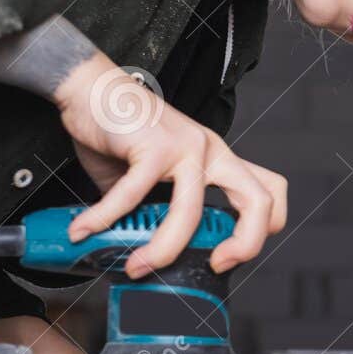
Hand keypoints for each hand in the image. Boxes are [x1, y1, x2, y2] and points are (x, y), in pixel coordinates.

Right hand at [52, 54, 287, 276]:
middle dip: (245, 245)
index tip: (232, 253)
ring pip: (190, 213)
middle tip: (216, 266)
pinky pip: (132, 195)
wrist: (91, 86)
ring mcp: (186, 146)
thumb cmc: (121, 132)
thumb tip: (142, 251)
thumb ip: (156, 210)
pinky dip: (104, 219)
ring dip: (162, 250)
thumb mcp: (151, 176)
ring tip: (136, 266)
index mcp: (217, 159)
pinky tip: (84, 230)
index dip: (264, 228)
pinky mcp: (154, 145)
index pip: (269, 191)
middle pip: (258, 201)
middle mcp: (210, 151)